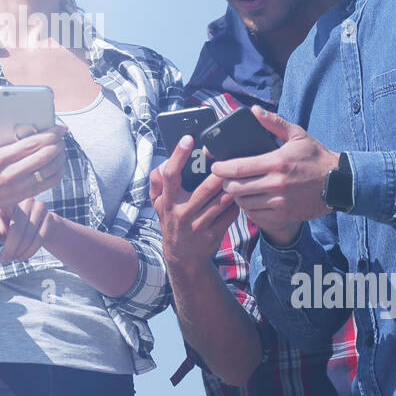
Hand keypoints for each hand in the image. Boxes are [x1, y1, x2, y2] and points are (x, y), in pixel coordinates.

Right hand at [0, 112, 67, 221]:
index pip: (31, 144)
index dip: (49, 135)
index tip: (60, 128)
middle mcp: (10, 174)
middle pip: (44, 156)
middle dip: (58, 144)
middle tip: (61, 136)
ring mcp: (20, 186)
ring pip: (50, 170)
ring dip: (60, 157)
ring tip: (61, 148)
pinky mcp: (26, 194)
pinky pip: (50, 183)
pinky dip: (59, 172)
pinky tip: (58, 164)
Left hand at [0, 197, 59, 263]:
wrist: (40, 225)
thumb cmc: (13, 227)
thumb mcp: (1, 231)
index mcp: (10, 201)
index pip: (3, 213)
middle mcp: (26, 201)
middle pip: (17, 229)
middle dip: (10, 249)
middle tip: (4, 260)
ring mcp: (40, 208)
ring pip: (29, 236)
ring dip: (19, 252)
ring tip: (13, 259)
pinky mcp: (50, 218)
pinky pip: (39, 239)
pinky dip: (29, 252)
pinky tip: (23, 257)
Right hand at [149, 135, 237, 269]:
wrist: (183, 256)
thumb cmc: (171, 221)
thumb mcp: (158, 204)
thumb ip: (156, 182)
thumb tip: (163, 163)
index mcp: (167, 202)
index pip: (170, 175)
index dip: (178, 156)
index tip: (188, 139)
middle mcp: (182, 214)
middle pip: (203, 189)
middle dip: (217, 174)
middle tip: (227, 159)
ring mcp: (198, 226)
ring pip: (221, 202)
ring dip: (231, 187)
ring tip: (238, 174)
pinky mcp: (214, 234)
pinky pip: (230, 214)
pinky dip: (236, 203)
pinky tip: (239, 195)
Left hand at [209, 106, 338, 246]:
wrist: (338, 183)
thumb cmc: (316, 157)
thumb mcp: (297, 135)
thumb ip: (274, 123)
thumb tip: (254, 110)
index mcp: (275, 162)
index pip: (237, 168)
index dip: (220, 168)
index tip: (215, 166)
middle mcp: (275, 184)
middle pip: (235, 188)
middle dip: (225, 183)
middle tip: (225, 178)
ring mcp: (279, 202)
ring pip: (243, 203)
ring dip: (236, 196)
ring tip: (237, 188)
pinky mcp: (283, 215)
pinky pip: (255, 215)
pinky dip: (248, 208)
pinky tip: (250, 200)